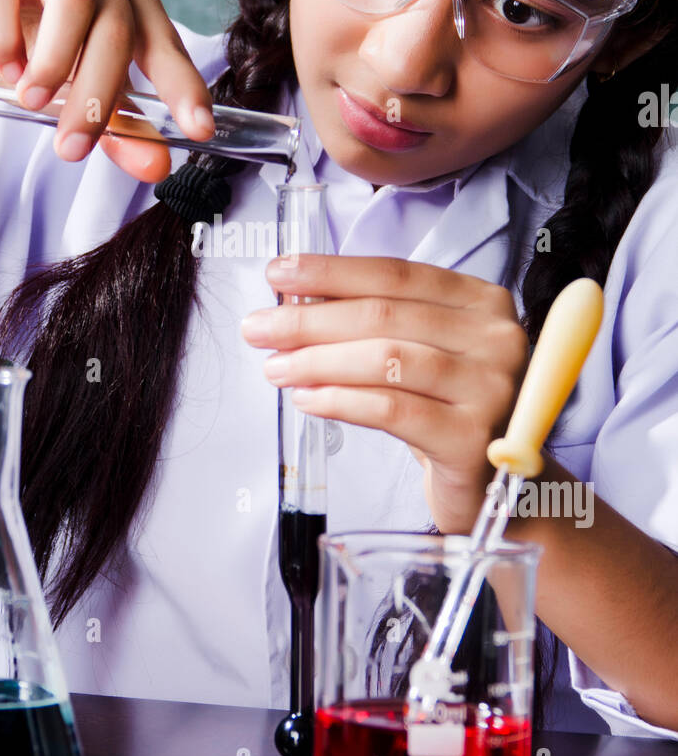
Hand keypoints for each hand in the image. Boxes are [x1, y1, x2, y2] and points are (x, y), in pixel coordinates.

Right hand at [0, 0, 214, 175]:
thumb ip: (122, 133)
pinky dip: (6, 36)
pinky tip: (5, 71)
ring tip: (33, 102)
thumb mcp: (83, 106)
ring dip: (56, 59)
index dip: (182, 85)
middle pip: (117, 23)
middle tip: (73, 146)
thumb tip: (157, 165)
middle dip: (98, 91)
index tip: (196, 130)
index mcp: (129, 1)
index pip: (164, 41)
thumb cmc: (35, 71)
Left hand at [241, 254, 529, 534]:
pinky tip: (308, 399)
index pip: (395, 274)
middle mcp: (496, 337)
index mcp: (482, 302)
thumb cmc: (445, 409)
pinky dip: (341, 401)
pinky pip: (392, 411)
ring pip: (386, 361)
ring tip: (276, 369)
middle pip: (385, 315)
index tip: (278, 274)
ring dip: (318, 362)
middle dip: (309, 320)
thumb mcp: (417, 351)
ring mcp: (491, 388)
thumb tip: (294, 301)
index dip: (331, 272)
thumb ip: (372, 321)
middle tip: (259, 329)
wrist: (490, 483)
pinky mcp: (473, 438)